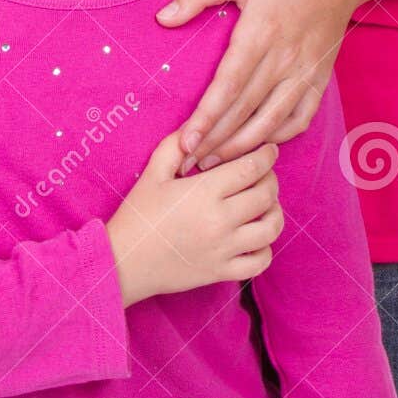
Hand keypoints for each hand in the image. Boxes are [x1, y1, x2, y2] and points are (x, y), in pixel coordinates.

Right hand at [105, 133, 282, 305]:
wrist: (123, 262)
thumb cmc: (137, 214)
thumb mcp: (153, 172)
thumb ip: (176, 145)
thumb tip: (198, 125)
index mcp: (204, 192)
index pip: (251, 168)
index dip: (266, 156)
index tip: (269, 150)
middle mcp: (219, 220)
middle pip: (266, 195)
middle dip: (271, 179)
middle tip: (264, 173)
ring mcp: (223, 249)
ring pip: (270, 228)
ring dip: (275, 212)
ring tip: (265, 204)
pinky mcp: (221, 272)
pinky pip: (260, 262)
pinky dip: (266, 248)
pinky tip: (256, 237)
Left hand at [155, 0, 364, 171]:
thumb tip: (163, 19)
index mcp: (260, 32)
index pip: (228, 87)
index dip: (206, 118)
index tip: (185, 142)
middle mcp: (284, 58)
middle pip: (245, 112)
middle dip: (215, 143)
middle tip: (189, 165)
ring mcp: (305, 72)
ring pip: (271, 122)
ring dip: (242, 148)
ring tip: (214, 163)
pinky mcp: (320, 79)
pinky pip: (299, 119)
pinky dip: (278, 136)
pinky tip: (256, 143)